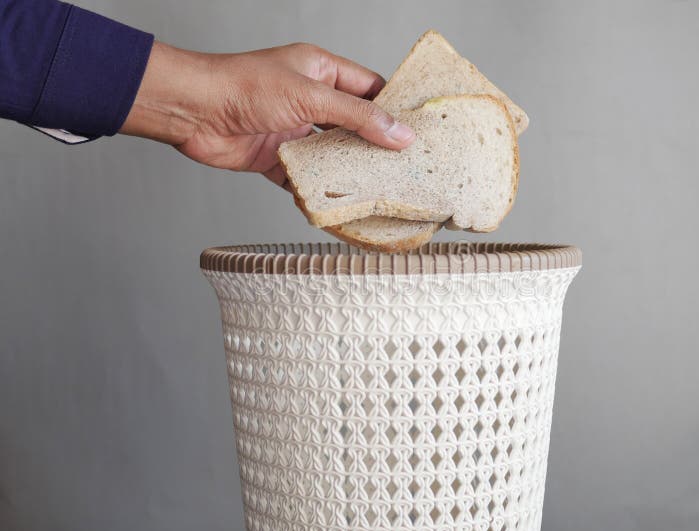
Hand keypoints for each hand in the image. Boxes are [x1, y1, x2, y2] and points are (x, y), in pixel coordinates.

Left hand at [119, 41, 414, 188]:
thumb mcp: (311, 96)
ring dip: (346, 169)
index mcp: (320, 71)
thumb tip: (399, 134)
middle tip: (404, 167)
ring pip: (330, 152)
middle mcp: (308, 99)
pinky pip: (303, 176)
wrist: (192, 111)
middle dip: (374, 145)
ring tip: (377, 189)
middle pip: (352, 124)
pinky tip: (332, 202)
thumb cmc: (245, 86)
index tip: (417, 131)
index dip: (392, 108)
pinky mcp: (275, 156)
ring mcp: (292, 129)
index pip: (368, 88)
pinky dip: (314, 189)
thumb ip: (357, 117)